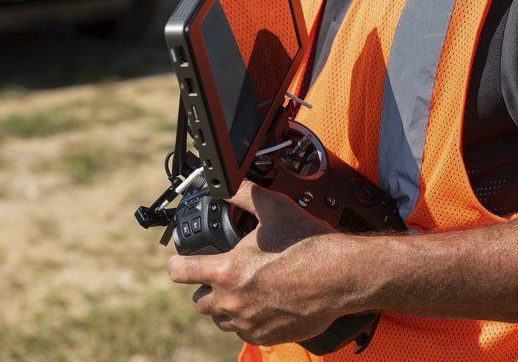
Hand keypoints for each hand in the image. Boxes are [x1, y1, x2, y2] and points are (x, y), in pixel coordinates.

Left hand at [167, 181, 354, 345]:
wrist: (339, 276)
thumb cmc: (309, 245)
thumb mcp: (274, 208)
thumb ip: (244, 194)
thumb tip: (225, 183)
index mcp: (226, 270)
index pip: (180, 271)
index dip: (178, 263)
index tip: (181, 262)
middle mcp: (232, 301)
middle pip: (199, 301)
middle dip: (208, 287)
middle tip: (225, 275)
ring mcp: (248, 322)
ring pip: (221, 320)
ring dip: (227, 306)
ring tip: (246, 290)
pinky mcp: (267, 335)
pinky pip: (246, 332)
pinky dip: (250, 319)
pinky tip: (266, 303)